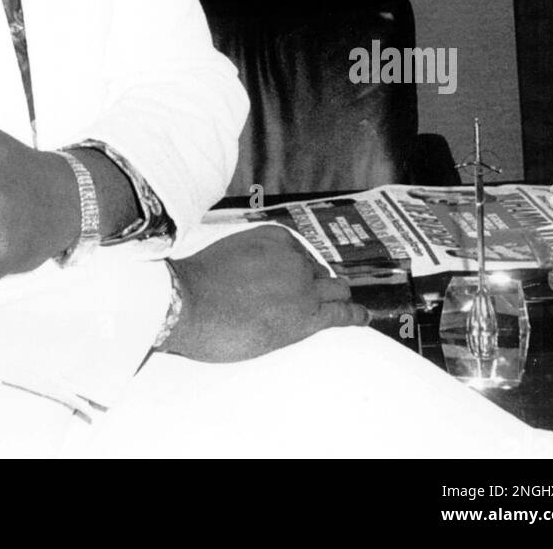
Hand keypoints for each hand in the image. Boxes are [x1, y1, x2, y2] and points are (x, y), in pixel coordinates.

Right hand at [161, 225, 369, 361]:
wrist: (189, 303)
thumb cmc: (196, 284)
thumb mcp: (224, 257)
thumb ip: (244, 263)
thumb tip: (242, 282)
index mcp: (273, 236)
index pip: (299, 253)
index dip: (300, 269)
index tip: (297, 277)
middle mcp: (293, 256)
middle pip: (317, 271)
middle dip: (317, 283)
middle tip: (315, 294)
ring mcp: (303, 284)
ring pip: (334, 290)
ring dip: (338, 297)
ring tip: (346, 303)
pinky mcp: (307, 316)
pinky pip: (341, 314)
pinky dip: (355, 315)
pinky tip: (363, 316)